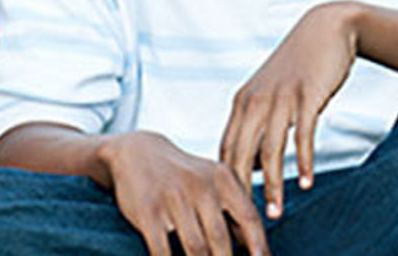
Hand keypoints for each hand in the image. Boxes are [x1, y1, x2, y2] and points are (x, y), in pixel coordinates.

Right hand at [95, 132, 271, 255]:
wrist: (138, 152)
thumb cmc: (184, 176)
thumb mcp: (212, 181)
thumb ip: (234, 210)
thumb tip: (254, 248)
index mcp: (222, 179)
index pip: (248, 218)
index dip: (259, 246)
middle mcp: (200, 186)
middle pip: (221, 240)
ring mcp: (173, 199)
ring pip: (196, 249)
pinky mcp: (148, 212)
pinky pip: (163, 251)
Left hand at [219, 0, 360, 219]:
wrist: (326, 29)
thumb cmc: (298, 68)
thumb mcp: (270, 96)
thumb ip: (258, 128)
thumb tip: (250, 168)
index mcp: (242, 104)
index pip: (226, 151)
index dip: (224, 183)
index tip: (226, 210)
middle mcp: (254, 102)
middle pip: (240, 155)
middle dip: (241, 193)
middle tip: (245, 223)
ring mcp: (280, 98)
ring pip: (269, 151)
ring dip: (273, 186)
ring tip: (276, 214)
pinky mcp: (306, 95)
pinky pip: (302, 136)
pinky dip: (302, 162)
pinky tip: (306, 184)